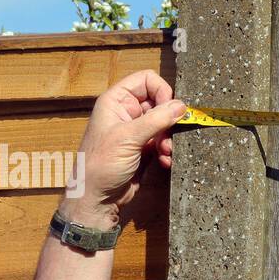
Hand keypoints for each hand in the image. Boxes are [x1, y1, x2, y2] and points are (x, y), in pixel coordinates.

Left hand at [65, 70, 183, 225]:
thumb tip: (182, 105)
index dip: (161, 90)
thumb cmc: (101, 164)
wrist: (96, 199)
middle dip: (168, 119)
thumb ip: (156, 119)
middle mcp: (126, 113)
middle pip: (159, 101)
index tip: (169, 108)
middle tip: (168, 136)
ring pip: (164, 123)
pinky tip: (166, 161)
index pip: (146, 80)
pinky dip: (167, 150)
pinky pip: (163, 142)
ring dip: (169, 137)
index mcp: (115, 101)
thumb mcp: (129, 138)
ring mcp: (135, 132)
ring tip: (166, 152)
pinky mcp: (143, 149)